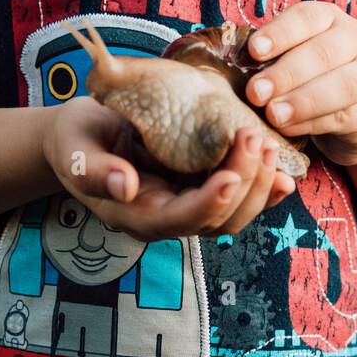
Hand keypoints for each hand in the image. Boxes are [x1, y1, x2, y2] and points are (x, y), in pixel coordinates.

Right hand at [41, 94, 296, 242]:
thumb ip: (93, 171)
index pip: (180, 219)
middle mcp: (168, 217)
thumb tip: (124, 186)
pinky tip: (283, 170)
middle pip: (218, 219)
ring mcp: (187, 204)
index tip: (229, 175)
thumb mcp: (73, 150)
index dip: (208, 202)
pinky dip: (263, 186)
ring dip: (258, 183)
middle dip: (244, 182)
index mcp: (136, 215)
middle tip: (254, 138)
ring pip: (235, 212)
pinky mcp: (200, 187)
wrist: (81, 138)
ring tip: (269, 143)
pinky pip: (239, 196)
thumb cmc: (75, 142)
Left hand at [244, 1, 356, 166]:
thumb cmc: (313, 76)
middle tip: (255, 92)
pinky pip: (342, 115)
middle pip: (323, 52)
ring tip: (272, 115)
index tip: (254, 51)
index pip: (307, 18)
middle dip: (286, 73)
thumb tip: (232, 63)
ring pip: (341, 85)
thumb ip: (272, 56)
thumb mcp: (295, 55)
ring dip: (303, 101)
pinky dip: (312, 123)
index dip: (280, 33)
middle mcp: (355, 39)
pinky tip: (287, 130)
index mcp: (330, 18)